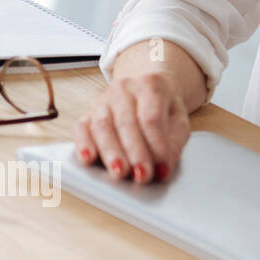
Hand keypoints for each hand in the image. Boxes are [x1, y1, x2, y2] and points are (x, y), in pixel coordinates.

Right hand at [72, 72, 190, 182]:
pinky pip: (81, 128)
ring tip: (120, 173)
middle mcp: (125, 90)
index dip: (157, 145)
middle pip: (127, 123)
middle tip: (142, 176)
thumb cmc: (164, 105)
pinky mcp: (88, 113)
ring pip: (102, 126)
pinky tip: (88, 159)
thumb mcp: (178, 118)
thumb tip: (164, 167)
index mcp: (151, 86)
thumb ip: (174, 141)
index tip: (162, 168)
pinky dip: (83, 145)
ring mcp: (103, 101)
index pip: (152, 118)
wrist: (147, 83)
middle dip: (135, 153)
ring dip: (111, 153)